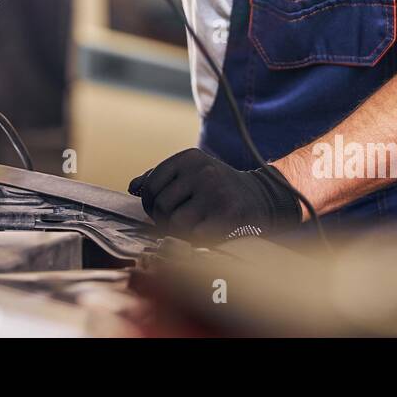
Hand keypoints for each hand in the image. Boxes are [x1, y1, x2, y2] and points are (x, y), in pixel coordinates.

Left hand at [128, 148, 302, 241]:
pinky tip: (205, 231)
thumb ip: (160, 178)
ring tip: (192, 225)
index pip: (150, 185)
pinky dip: (195, 238)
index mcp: (189, 158)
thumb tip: (133, 187)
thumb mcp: (191, 173)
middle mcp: (201, 171)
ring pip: (174, 222)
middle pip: (160, 205)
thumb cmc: (219, 187)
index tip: (161, 209)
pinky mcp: (226, 214)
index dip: (150, 203)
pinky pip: (193, 234)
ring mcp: (214, 192)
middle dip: (163, 219)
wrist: (262, 197)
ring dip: (178, 230)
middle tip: (177, 220)